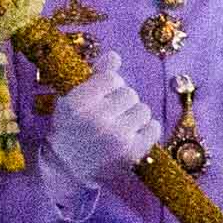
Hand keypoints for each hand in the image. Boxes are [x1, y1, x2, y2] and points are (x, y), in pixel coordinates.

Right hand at [39, 70, 160, 197]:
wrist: (68, 167)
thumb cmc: (69, 127)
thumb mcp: (70, 98)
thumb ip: (93, 75)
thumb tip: (115, 55)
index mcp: (78, 102)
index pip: (111, 78)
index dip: (109, 84)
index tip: (102, 94)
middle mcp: (98, 118)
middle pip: (129, 92)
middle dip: (122, 99)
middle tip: (112, 111)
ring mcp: (117, 136)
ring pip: (143, 109)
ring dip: (134, 113)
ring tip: (122, 122)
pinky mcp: (133, 152)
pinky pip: (154, 128)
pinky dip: (146, 128)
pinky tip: (133, 132)